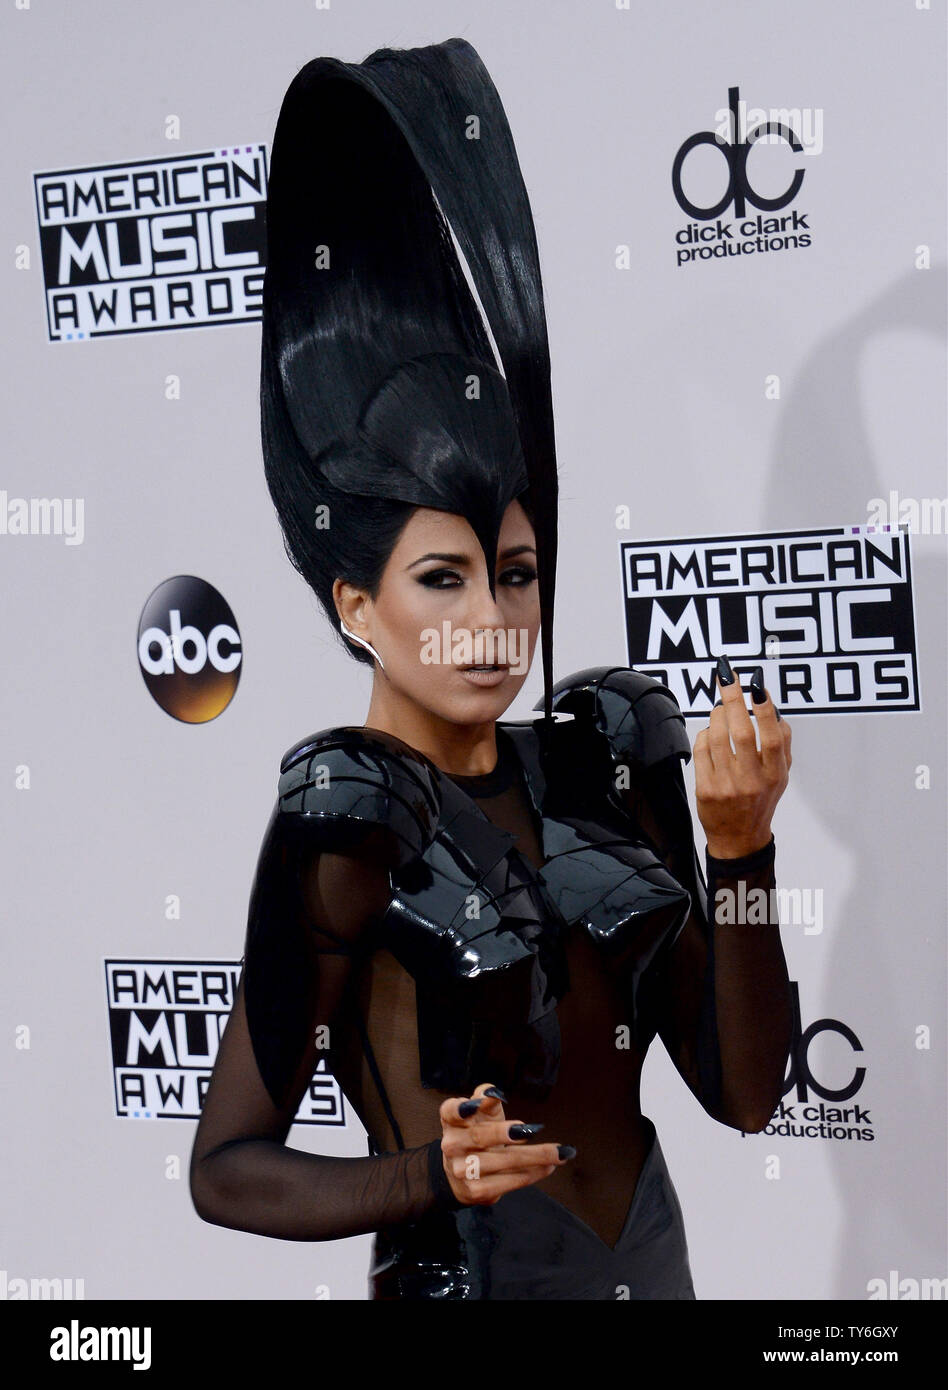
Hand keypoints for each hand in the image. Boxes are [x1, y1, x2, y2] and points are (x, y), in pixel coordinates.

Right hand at [439, 1081, 574, 1205]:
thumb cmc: (477, 1132)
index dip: (463, 1107)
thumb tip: (493, 1094)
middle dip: (505, 1132)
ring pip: (501, 1161)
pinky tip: (548, 1167)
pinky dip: (531, 1174)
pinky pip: (508, 1182)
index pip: (450, 1110)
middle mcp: (452, 1145)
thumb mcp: (481, 1113)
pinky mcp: (476, 1191)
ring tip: (558, 1153)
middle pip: (480, 1136)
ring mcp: (462, 1170)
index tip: (482, 1103)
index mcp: (451, 1120)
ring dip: (533, 1157)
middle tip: (531, 1129)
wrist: (462, 1174)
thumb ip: (486, 1098)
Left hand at [693, 659, 791, 857]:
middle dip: (733, 699)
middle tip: (727, 677)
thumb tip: (771, 709)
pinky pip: (701, 752)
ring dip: (716, 715)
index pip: (773, 737)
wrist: (740, 839)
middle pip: (742, 732)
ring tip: (720, 706)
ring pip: (717, 738)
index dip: (765, 709)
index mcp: (775, 775)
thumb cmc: (761, 800)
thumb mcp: (781, 777)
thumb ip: (782, 745)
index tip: (757, 687)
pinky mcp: (706, 790)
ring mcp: (728, 786)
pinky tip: (709, 733)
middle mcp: (753, 780)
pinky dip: (704, 735)